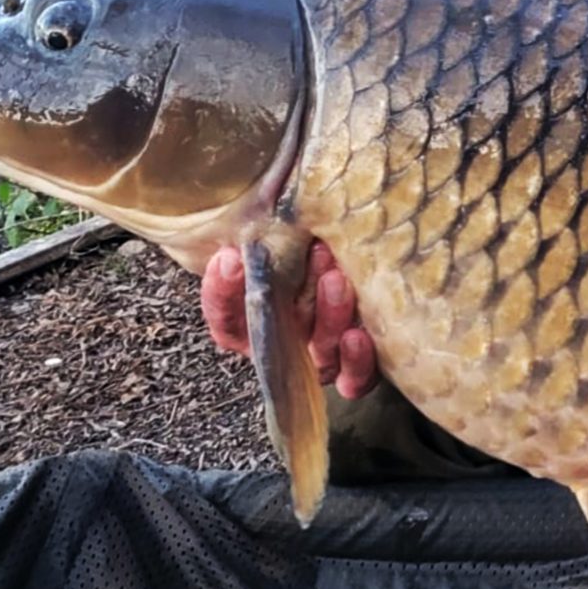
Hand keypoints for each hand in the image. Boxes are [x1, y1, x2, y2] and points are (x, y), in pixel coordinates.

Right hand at [199, 241, 378, 400]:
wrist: (365, 285)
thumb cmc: (312, 262)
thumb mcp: (287, 247)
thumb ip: (271, 241)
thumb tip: (263, 211)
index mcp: (253, 325)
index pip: (226, 319)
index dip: (222, 293)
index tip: (230, 259)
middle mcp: (284, 346)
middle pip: (279, 332)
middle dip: (295, 293)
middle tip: (314, 253)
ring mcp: (318, 361)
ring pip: (319, 350)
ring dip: (328, 315)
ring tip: (336, 279)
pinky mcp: (353, 372)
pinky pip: (353, 377)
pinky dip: (355, 360)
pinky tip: (357, 336)